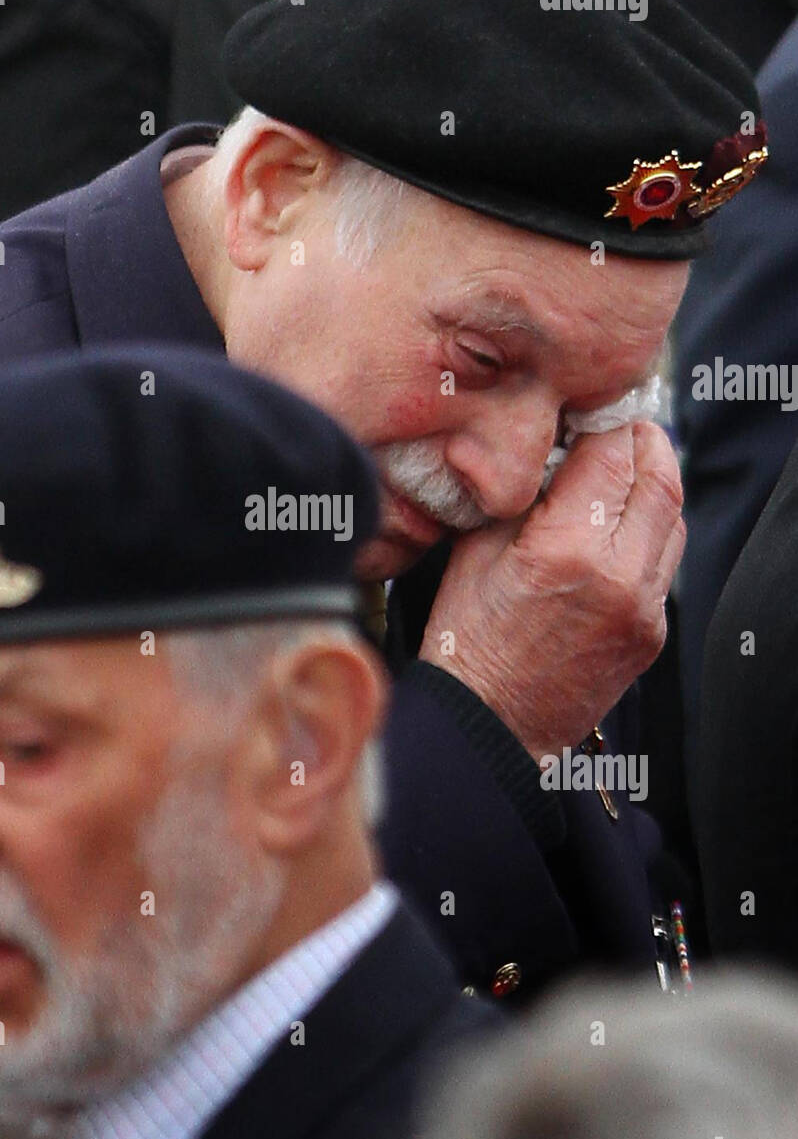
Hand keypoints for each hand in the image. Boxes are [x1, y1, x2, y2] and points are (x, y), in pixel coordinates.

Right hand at [418, 422, 684, 762]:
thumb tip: (550, 446)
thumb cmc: (466, 643)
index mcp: (567, 550)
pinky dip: (647, 532)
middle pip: (660, 478)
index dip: (601, 422)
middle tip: (615, 427)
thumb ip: (522, 493)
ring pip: (673, 519)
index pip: (611, 454)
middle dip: (641, 442)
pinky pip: (664, 563)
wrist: (489, 728)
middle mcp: (620, 577)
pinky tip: (612, 529)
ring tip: (616, 473)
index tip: (585, 410)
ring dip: (651, 485)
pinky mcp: (652, 634)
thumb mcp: (475, 550)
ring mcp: (644, 610)